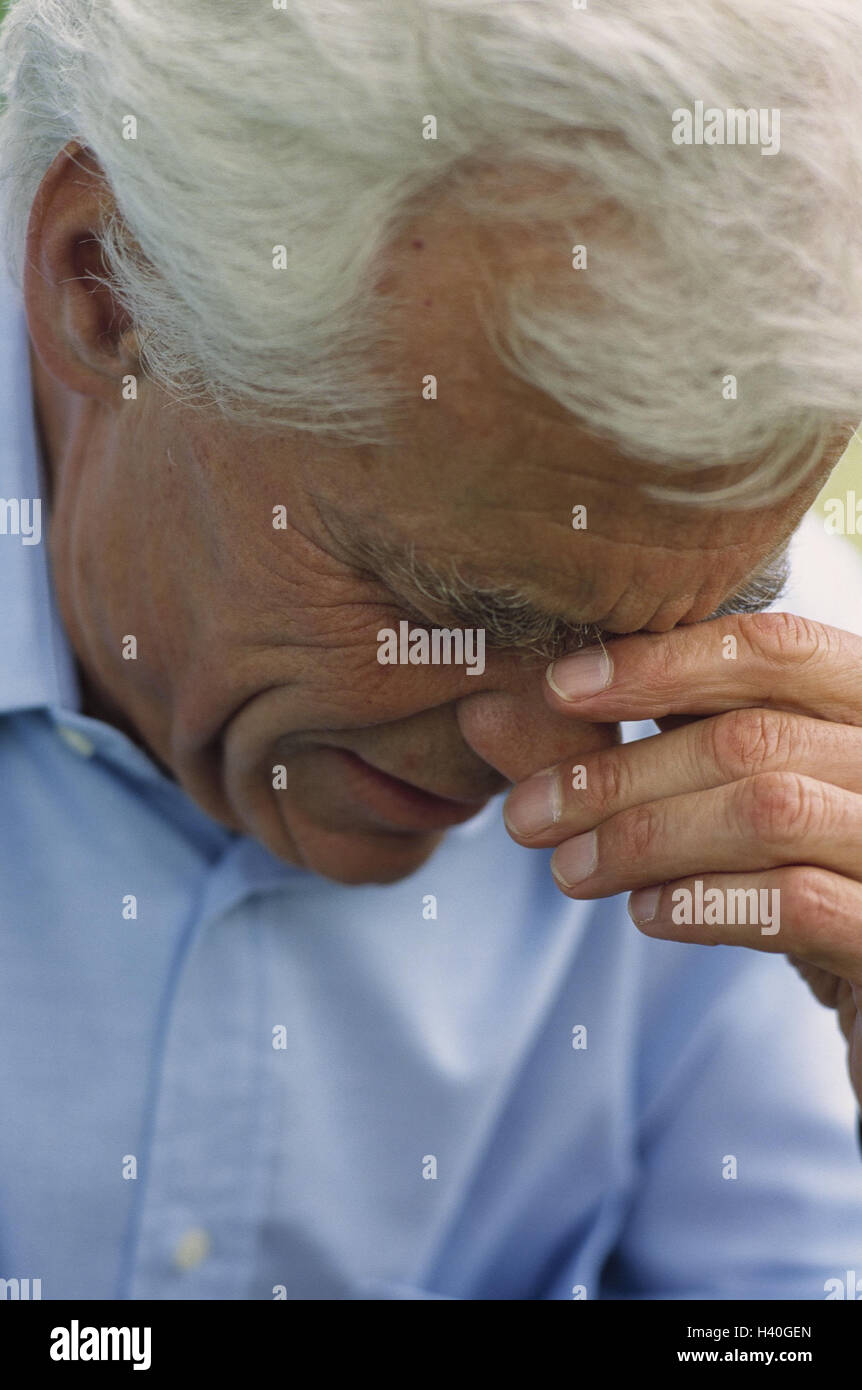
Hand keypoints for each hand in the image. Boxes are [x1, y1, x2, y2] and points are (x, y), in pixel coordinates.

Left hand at [503, 612, 861, 1106]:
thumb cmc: (804, 880)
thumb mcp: (720, 803)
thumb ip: (622, 754)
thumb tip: (488, 709)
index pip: (775, 648)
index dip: (663, 662)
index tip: (560, 687)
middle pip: (752, 736)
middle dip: (620, 774)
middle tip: (527, 815)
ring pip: (770, 809)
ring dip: (647, 838)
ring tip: (569, 872)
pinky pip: (800, 900)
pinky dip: (707, 901)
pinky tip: (645, 913)